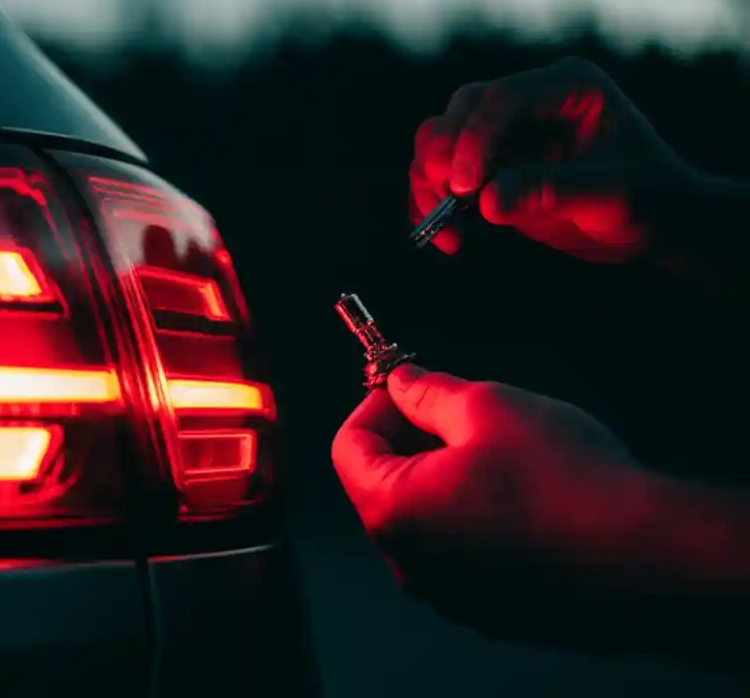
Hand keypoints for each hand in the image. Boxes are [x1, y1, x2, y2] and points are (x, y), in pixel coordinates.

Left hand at [331, 363, 665, 644]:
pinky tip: (525, 499)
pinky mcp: (492, 612)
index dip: (374, 406)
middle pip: (383, 486)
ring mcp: (449, 595)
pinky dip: (477, 521)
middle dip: (412, 441)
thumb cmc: (563, 479)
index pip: (348, 447)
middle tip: (458, 412)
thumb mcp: (487, 407)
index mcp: (391, 510)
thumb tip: (401, 383)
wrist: (647, 560)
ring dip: (446, 481)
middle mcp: (408, 563)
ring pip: (426, 522)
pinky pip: (464, 556)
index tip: (409, 386)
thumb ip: (428, 393)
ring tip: (500, 452)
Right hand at [409, 57, 695, 263]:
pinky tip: (446, 239)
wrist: (657, 224)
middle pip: (461, 111)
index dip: (475, 138)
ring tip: (446, 228)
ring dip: (430, 184)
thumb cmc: (651, 200)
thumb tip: (486, 202)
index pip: (503, 97)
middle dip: (445, 157)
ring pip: (439, 142)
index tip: (466, 187)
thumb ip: (550, 192)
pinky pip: (441, 177)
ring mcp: (506, 133)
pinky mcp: (490, 167)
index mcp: (569, 87)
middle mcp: (530, 101)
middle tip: (450, 201)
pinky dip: (431, 205)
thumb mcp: (612, 196)